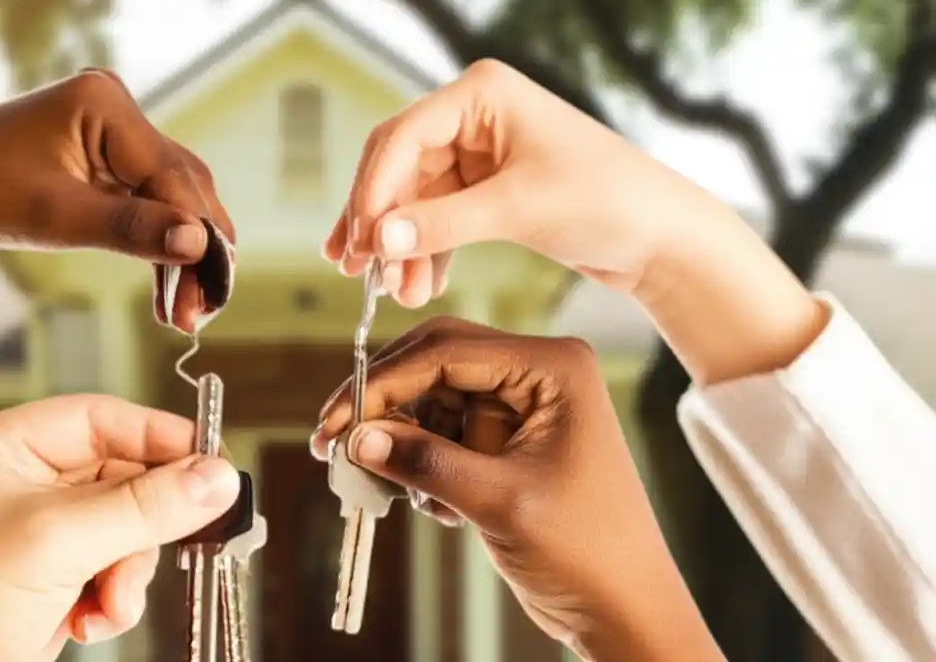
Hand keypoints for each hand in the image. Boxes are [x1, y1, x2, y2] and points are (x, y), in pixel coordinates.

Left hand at [0, 69, 233, 330]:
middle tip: (202, 311)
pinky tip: (166, 288)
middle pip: (181, 184)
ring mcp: (110, 129)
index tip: (209, 295)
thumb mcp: (54, 218)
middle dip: (197, 249)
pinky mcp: (101, 154)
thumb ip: (131, 229)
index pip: (172, 177)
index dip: (200, 237)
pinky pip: (145, 199)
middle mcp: (115, 106)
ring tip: (186, 313)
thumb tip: (198, 245)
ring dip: (181, 252)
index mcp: (105, 102)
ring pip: (170, 196)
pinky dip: (157, 241)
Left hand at [0, 396, 239, 661]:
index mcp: (4, 447)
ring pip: (126, 528)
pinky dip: (113, 597)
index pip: (101, 418)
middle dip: (142, 525)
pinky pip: (112, 567)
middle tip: (175, 544)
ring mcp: (37, 532)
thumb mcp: (59, 543)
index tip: (211, 463)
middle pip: (123, 476)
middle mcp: (20, 481)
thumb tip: (217, 479)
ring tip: (107, 603)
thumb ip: (144, 507)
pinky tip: (90, 620)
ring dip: (128, 571)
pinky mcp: (50, 576)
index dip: (159, 438)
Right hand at [314, 317, 721, 661]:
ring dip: (404, 442)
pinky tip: (436, 508)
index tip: (336, 424)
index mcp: (551, 367)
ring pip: (431, 400)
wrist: (623, 607)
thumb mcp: (499, 503)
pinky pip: (444, 433)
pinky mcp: (507, 440)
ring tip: (396, 491)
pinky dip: (424, 464)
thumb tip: (358, 437)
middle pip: (433, 363)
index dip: (383, 383)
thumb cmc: (585, 550)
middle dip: (386, 405)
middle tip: (336, 444)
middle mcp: (536, 373)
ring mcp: (521, 406)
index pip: (446, 351)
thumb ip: (427, 462)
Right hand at [327, 59, 821, 382]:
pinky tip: (419, 285)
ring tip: (392, 291)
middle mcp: (475, 113)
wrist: (663, 237)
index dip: (372, 191)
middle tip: (356, 271)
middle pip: (399, 167)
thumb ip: (441, 224)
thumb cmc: (605, 202)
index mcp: (482, 92)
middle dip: (380, 222)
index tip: (360, 241)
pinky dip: (427, 251)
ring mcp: (481, 150)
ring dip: (401, 245)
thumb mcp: (516, 210)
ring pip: (416, 199)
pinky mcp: (490, 187)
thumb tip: (377, 239)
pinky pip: (440, 217)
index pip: (402, 137)